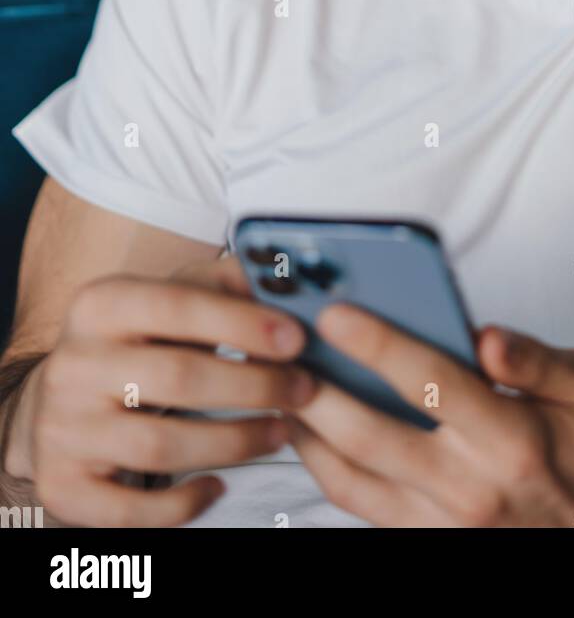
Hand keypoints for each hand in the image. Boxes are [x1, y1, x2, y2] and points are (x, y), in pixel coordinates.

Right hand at [22, 256, 313, 526]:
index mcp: (100, 305)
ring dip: (235, 442)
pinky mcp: (63, 487)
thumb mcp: (164, 300)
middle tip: (304, 389)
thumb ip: (222, 285)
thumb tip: (284, 278)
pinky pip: (132, 510)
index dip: (242, 322)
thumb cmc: (130, 346)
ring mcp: (63, 430)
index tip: (296, 338)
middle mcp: (74, 364)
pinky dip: (184, 504)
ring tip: (280, 432)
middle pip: (178, 377)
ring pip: (162, 445)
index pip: (177, 305)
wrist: (54, 407)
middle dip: (254, 386)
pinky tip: (217, 486)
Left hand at [283, 306, 573, 527]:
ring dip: (307, 427)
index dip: (379, 344)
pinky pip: (356, 502)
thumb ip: (538, 359)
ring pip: (351, 477)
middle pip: (373, 436)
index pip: (432, 383)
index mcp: (511, 440)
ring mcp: (440, 521)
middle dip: (320, 388)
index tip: (335, 311)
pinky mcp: (421, 538)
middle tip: (283, 346)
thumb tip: (487, 336)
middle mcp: (469, 487)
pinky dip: (321, 463)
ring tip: (281, 380)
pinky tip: (305, 425)